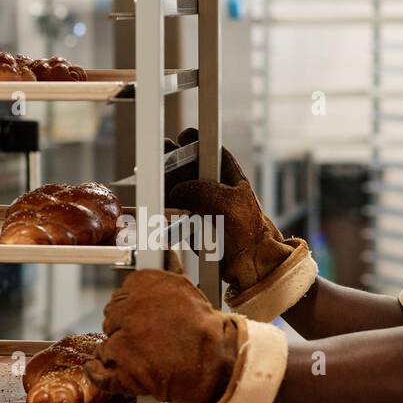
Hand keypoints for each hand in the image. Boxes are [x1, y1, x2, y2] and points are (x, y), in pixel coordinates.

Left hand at [84, 264, 239, 402]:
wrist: (216, 362)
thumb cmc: (205, 331)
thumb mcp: (186, 290)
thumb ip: (166, 274)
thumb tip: (164, 252)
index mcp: (145, 283)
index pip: (122, 293)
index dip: (129, 309)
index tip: (137, 317)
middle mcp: (131, 306)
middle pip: (111, 316)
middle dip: (123, 328)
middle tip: (143, 340)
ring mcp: (124, 335)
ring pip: (106, 343)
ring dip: (118, 352)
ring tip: (142, 359)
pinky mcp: (122, 362)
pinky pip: (100, 369)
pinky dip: (101, 374)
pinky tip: (108, 372)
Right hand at [165, 128, 296, 294]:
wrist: (249, 264)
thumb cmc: (247, 231)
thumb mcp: (226, 203)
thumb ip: (199, 190)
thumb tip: (176, 192)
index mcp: (229, 177)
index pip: (211, 151)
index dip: (196, 142)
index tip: (182, 137)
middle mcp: (215, 189)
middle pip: (189, 167)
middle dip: (174, 159)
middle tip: (162, 153)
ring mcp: (203, 207)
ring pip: (178, 188)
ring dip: (165, 181)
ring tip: (152, 173)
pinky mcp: (193, 225)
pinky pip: (174, 212)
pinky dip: (163, 205)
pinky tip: (155, 197)